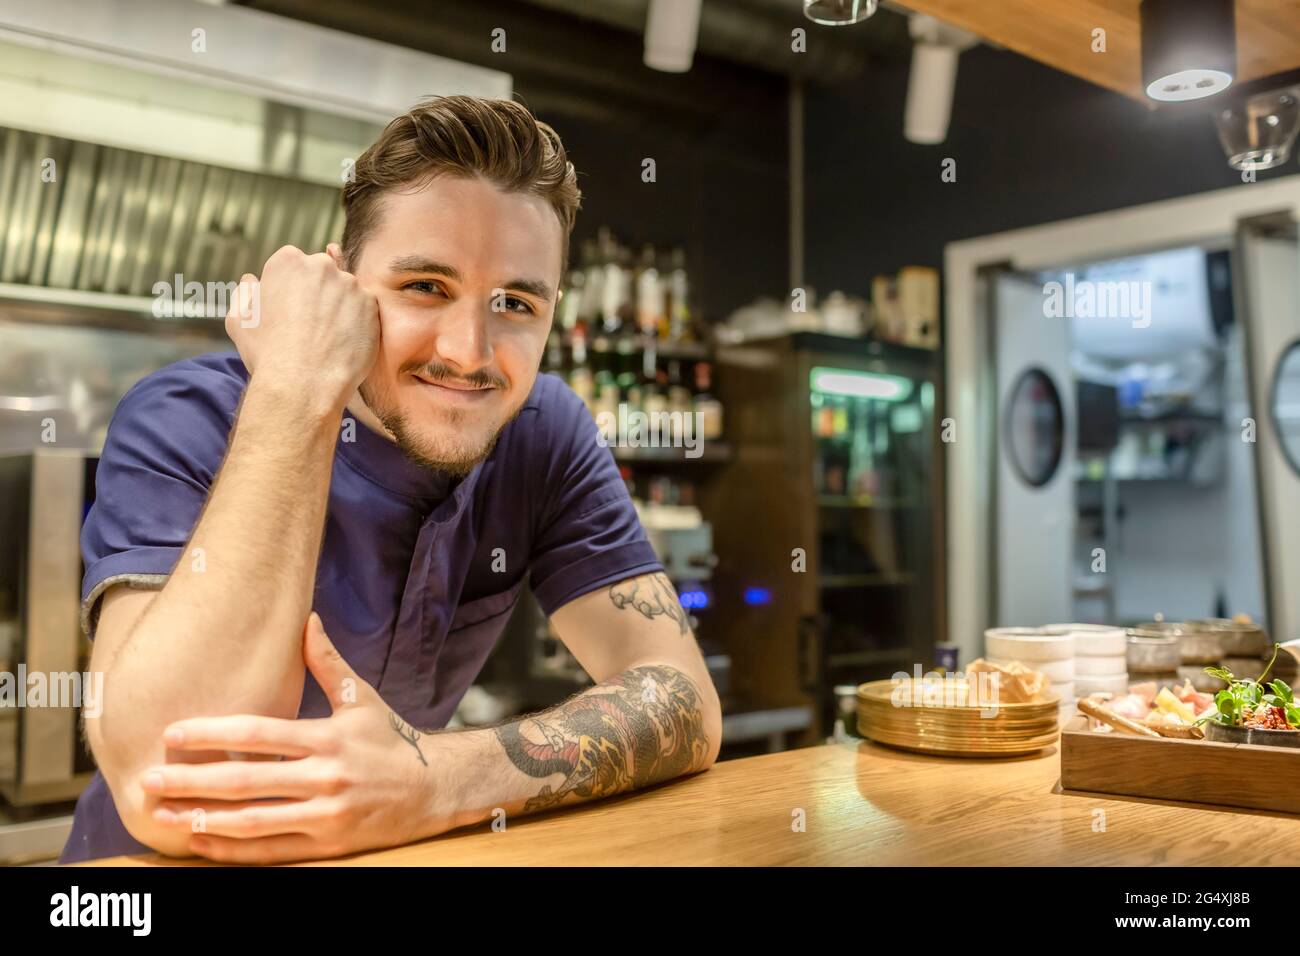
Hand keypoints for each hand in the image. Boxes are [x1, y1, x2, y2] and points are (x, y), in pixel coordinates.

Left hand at [139, 613, 451, 862]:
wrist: (434, 788)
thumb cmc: (390, 740)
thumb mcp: (361, 698)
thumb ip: (328, 663)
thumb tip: (307, 620)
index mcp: (327, 738)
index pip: (258, 734)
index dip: (212, 734)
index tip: (173, 733)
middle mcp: (325, 777)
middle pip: (246, 780)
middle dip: (191, 779)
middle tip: (148, 777)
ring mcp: (326, 814)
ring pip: (254, 821)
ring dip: (203, 818)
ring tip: (163, 813)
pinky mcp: (329, 844)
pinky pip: (272, 850)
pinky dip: (232, 849)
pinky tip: (201, 841)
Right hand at [225, 243, 378, 406]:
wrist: (303, 384)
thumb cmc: (267, 353)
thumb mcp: (240, 320)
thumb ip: (245, 293)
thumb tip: (252, 281)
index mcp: (287, 261)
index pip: (293, 265)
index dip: (290, 289)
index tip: (289, 310)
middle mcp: (321, 265)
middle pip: (322, 273)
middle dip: (317, 293)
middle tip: (309, 325)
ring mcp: (350, 284)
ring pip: (345, 291)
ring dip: (338, 307)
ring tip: (326, 338)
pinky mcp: (371, 305)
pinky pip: (365, 309)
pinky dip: (357, 323)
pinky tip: (343, 343)